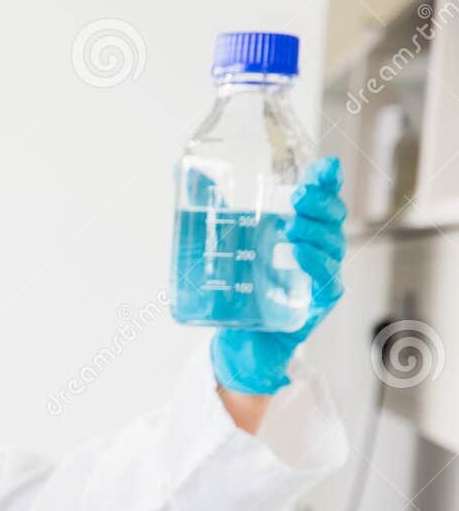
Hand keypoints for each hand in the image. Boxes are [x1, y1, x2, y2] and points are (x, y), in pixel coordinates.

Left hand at [212, 156, 346, 394]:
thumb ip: (207, 209)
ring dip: (315, 231)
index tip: (324, 167)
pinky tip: (298, 252)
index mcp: (299, 231)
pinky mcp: (316, 304)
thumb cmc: (235, 292)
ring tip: (292, 224)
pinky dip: (314, 263)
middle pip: (332, 218)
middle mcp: (315, 250)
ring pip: (332, 245)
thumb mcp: (220, 247)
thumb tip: (178, 170)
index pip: (320, 200)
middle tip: (297, 195)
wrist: (238, 342)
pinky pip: (325, 280)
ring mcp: (318, 277)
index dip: (327, 181)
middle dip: (321, 202)